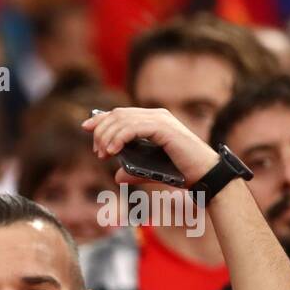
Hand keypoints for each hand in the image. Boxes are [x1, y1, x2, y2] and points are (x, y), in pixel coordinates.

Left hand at [83, 107, 220, 186]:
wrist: (204, 176)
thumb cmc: (181, 173)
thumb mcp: (150, 172)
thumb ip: (133, 172)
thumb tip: (116, 177)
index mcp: (153, 120)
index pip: (121, 113)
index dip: (101, 118)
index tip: (86, 127)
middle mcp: (157, 115)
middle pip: (118, 114)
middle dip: (101, 131)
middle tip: (99, 152)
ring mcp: (161, 120)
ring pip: (122, 120)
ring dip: (107, 136)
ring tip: (103, 154)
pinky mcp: (164, 128)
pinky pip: (133, 128)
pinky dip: (119, 137)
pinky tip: (113, 150)